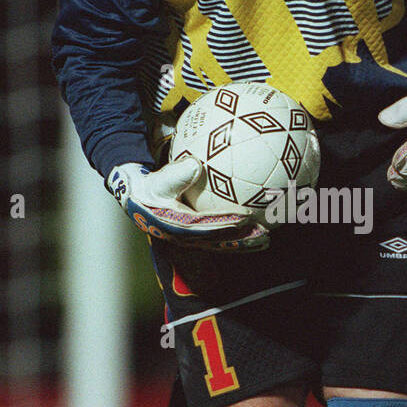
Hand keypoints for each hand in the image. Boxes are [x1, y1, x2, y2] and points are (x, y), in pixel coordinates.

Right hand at [106, 159, 269, 250]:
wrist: (139, 202)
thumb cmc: (151, 189)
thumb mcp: (158, 182)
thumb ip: (175, 175)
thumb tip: (194, 164)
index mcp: (179, 225)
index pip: (207, 226)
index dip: (226, 223)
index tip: (245, 217)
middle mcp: (189, 237)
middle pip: (220, 240)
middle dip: (242, 239)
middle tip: (264, 234)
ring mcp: (194, 240)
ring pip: (224, 243)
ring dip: (245, 242)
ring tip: (266, 239)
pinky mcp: (198, 237)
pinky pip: (221, 238)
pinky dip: (239, 237)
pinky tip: (257, 231)